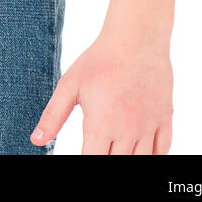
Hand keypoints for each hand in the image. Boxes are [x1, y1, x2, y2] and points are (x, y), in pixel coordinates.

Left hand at [30, 28, 173, 153]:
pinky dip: (154, 156)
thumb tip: (36, 140)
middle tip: (100, 149)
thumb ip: (53, 115)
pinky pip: (163, 150)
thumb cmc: (100, 59)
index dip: (85, 164)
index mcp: (101, 125)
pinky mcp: (165, 117)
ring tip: (118, 151)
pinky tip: (141, 152)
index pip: (92, 162)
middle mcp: (127, 130)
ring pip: (142, 162)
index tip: (84, 153)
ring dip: (129, 160)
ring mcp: (149, 125)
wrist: (136, 37)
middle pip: (118, 165)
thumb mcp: (70, 84)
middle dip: (106, 160)